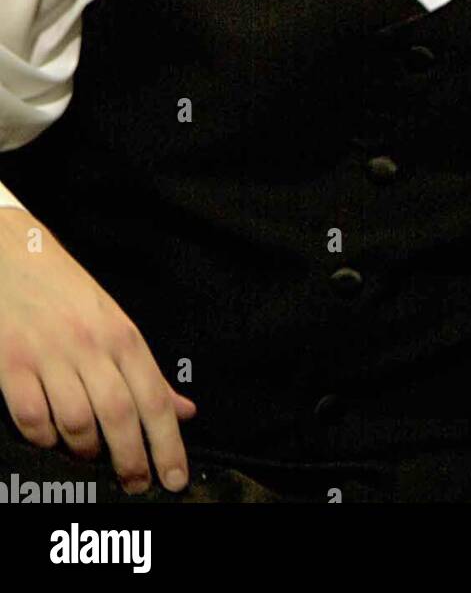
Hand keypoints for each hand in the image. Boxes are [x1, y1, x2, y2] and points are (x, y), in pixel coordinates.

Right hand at [0, 209, 195, 494]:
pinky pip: (32, 418)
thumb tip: (184, 411)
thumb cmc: (67, 291)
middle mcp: (89, 345)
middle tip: (136, 485)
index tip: (175, 479)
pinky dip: (43, 438)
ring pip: (75, 423)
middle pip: (118, 416)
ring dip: (85, 451)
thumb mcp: (115, 322)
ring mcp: (49, 355)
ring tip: (91, 457)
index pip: (153, 398)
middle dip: (131, 460)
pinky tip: (50, 438)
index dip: (168, 444)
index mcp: (122, 334)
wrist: (13, 254)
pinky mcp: (11, 363)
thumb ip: (147, 371)